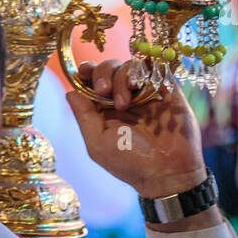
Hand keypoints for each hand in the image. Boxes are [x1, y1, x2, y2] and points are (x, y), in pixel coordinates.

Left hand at [65, 59, 206, 197]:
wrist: (167, 172)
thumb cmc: (130, 163)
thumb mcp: (98, 143)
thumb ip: (84, 116)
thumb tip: (69, 92)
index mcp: (104, 109)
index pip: (91, 80)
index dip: (86, 71)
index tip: (83, 72)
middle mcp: (124, 97)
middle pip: (109, 67)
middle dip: (102, 73)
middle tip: (103, 90)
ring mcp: (145, 93)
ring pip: (130, 65)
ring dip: (121, 77)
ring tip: (125, 101)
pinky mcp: (166, 90)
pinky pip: (155, 66)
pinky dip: (143, 69)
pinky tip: (139, 85)